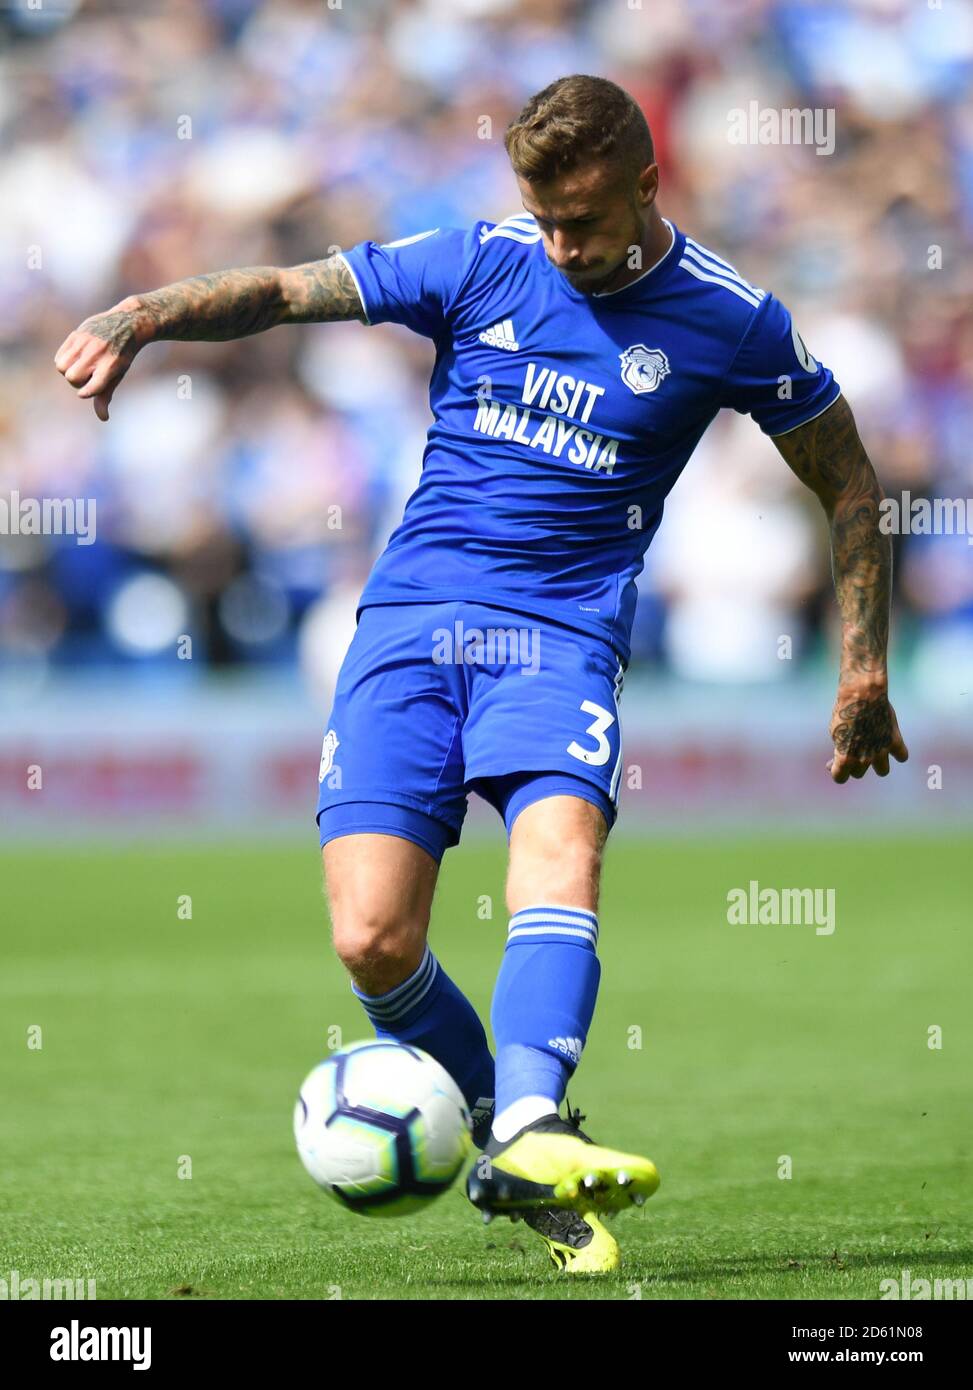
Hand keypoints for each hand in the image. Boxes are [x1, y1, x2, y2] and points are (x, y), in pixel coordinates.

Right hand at [54, 296, 146, 420]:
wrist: (126, 323)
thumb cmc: (122, 354)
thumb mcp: (118, 373)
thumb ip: (106, 394)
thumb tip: (103, 418)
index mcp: (110, 366)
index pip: (94, 385)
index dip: (87, 391)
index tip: (83, 393)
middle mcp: (96, 354)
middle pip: (72, 378)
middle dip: (77, 382)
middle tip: (86, 377)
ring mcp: (84, 343)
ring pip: (62, 367)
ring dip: (68, 372)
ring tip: (80, 368)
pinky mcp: (75, 336)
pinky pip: (59, 357)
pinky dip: (64, 362)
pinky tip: (75, 359)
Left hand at [828, 683, 908, 781]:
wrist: (862, 695)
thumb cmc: (844, 712)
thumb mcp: (834, 733)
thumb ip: (838, 751)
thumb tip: (832, 765)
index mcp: (845, 759)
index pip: (839, 778)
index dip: (837, 770)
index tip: (836, 762)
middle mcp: (863, 760)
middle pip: (859, 773)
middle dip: (855, 763)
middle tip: (854, 747)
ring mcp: (881, 752)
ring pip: (882, 771)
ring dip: (877, 763)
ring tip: (873, 748)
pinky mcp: (895, 742)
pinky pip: (902, 756)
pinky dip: (898, 752)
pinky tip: (891, 743)